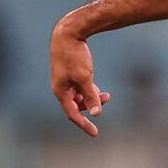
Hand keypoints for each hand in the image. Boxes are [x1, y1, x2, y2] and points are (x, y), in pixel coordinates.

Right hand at [50, 20, 109, 136]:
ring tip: (106, 96)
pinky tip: (98, 89)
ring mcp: (65, 81)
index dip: (84, 124)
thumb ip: (90, 96)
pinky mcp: (70, 74)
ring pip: (80, 97)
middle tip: (106, 101)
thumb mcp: (85, 78)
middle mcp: (61, 88)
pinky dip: (90, 90)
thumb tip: (96, 113)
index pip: (72, 114)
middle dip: (91, 107)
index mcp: (60, 91)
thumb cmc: (74, 55)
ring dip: (92, 98)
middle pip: (77, 106)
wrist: (68, 33)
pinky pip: (80, 88)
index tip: (95, 133)